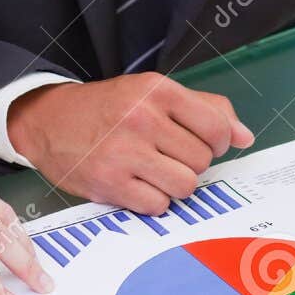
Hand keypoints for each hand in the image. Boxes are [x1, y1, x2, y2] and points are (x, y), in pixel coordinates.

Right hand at [7, 73, 253, 211]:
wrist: (50, 121)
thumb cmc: (109, 108)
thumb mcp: (153, 93)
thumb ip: (205, 109)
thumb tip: (245, 137)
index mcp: (157, 90)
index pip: (216, 126)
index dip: (217, 142)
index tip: (203, 143)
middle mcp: (142, 118)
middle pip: (201, 160)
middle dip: (190, 163)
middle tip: (166, 155)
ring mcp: (124, 152)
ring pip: (184, 185)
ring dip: (174, 185)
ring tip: (154, 171)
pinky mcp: (109, 182)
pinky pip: (157, 205)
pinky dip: (152, 200)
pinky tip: (136, 184)